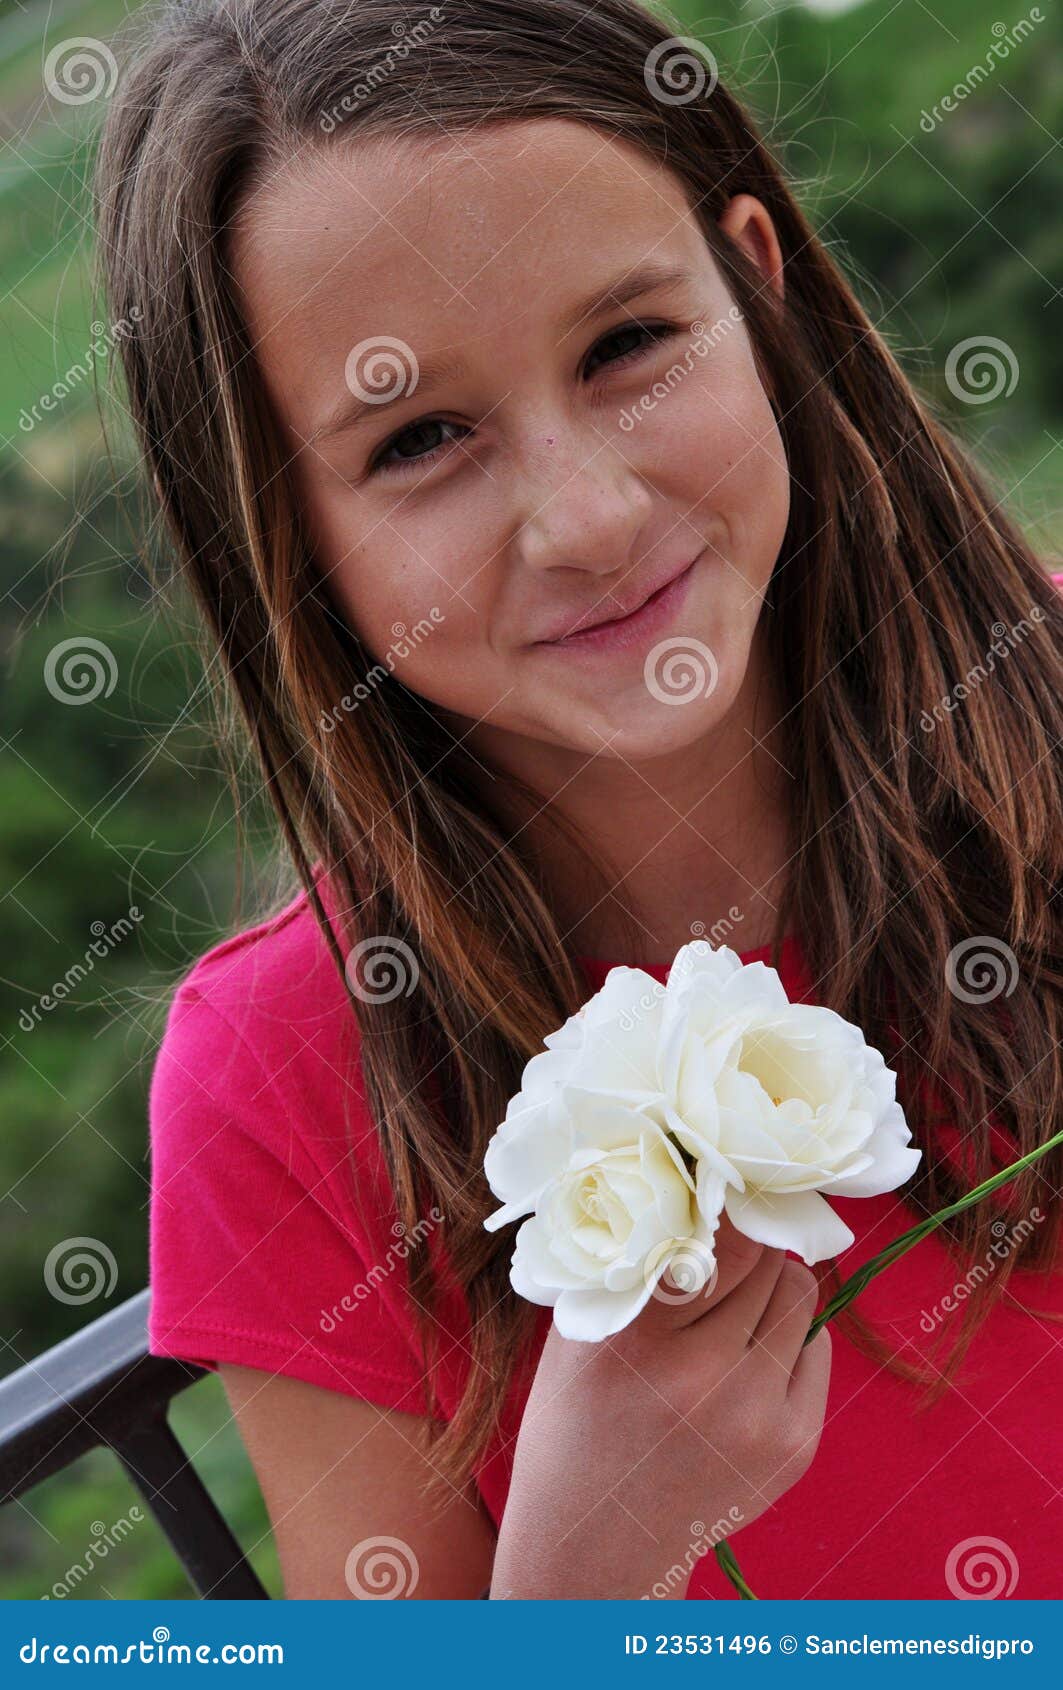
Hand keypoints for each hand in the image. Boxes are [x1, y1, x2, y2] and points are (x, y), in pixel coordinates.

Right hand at [491, 1215, 830, 1598]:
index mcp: (635, 1343)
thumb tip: (689, 1179)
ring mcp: (755, 1418)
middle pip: (763, 1258)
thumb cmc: (577, 1420)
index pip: (716, 1237)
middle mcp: (702, 1379)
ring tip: (734, 1296)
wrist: (596, 1546)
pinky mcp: (794, 1447)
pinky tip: (746, 1353)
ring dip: (771, 1280)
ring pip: (797, 1293)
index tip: (712, 1188)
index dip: (719, 1204)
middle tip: (723, 1241)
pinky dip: (788, 1335)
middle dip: (745, 1240)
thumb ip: (630, 1263)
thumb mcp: (580, 1334)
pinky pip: (816, 1346)